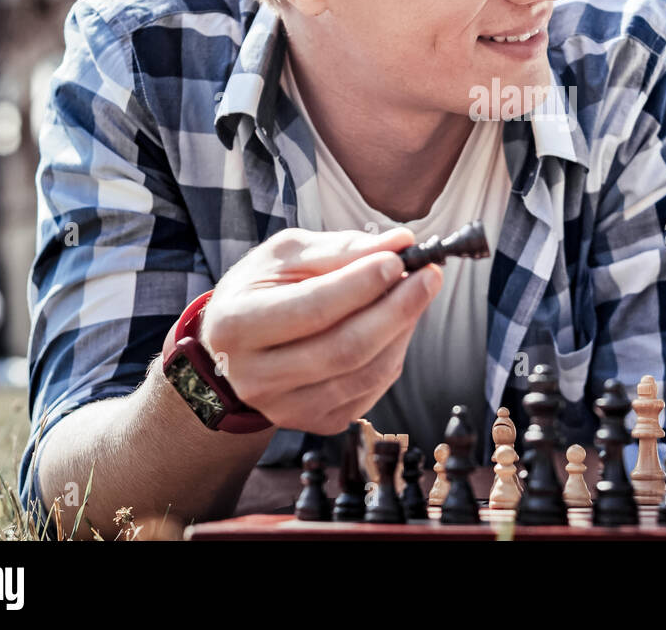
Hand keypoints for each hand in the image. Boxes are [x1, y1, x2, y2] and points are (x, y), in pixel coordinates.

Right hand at [196, 226, 441, 434]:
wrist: (236, 346)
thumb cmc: (261, 290)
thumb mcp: (286, 255)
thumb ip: (340, 249)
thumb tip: (400, 243)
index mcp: (238, 325)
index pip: (313, 308)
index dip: (362, 284)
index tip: (400, 259)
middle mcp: (257, 377)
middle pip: (345, 348)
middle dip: (397, 308)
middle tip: (429, 275)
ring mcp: (287, 408)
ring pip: (366, 372)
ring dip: (403, 329)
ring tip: (417, 293)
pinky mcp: (317, 423)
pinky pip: (372, 388)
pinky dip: (394, 352)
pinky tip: (396, 324)